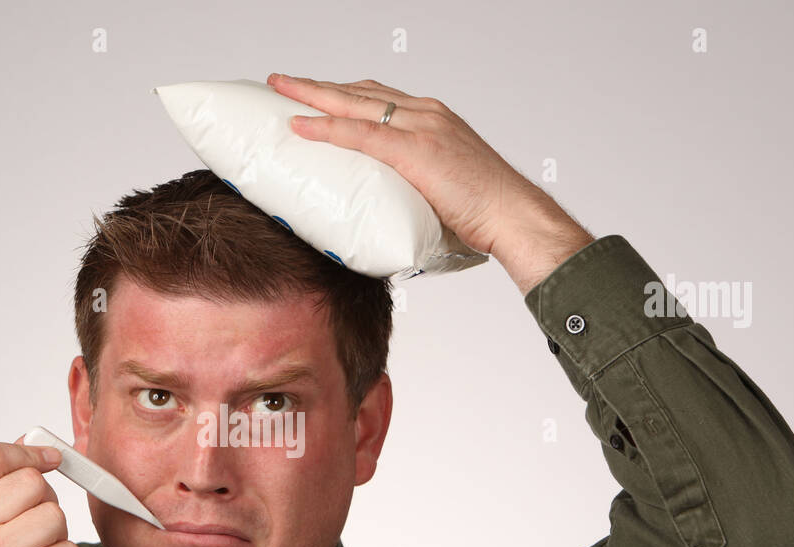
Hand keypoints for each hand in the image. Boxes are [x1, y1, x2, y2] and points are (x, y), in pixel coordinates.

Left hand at [267, 73, 592, 292]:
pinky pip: (360, 134)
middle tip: (282, 82)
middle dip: (317, 85)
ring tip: (280, 92)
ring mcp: (421, 128)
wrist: (514, 217)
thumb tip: (383, 217)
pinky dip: (326, 128)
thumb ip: (411, 192)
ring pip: (354, 103)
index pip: (378, 97)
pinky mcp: (415, 150)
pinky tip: (300, 126)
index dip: (342, 93)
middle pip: (360, 91)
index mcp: (433, 120)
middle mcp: (425, 114)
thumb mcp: (440, 192)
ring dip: (312, 95)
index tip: (315, 93)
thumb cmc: (483, 215)